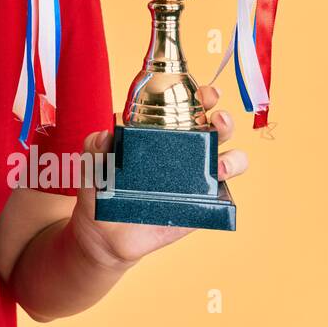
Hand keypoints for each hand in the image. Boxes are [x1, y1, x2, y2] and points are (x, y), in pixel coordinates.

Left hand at [69, 85, 247, 269]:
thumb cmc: (101, 188)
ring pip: (230, 160)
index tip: (207, 92)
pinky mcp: (200, 205)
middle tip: (216, 120)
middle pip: (216, 130)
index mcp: (162, 134)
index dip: (203, 96)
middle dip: (224, 121)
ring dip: (234, 157)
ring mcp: (195, 178)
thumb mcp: (93, 162)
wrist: (104, 233)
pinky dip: (227, 190)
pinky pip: (224, 195)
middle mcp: (184, 152)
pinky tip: (216, 187)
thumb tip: (105, 136)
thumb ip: (95, 147)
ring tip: (220, 163)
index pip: (188, 108)